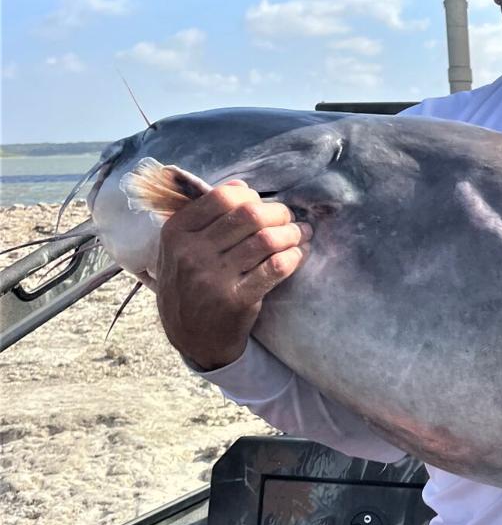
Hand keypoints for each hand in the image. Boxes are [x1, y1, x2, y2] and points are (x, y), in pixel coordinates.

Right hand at [153, 180, 311, 370]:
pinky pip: (276, 267)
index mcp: (176, 232)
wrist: (191, 338)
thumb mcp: (180, 248)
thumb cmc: (191, 284)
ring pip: (266, 239)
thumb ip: (206, 216)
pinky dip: (294, 256)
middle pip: (249, 215)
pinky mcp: (236, 300)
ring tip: (300, 235)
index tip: (263, 207)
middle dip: (279, 213)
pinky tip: (298, 254)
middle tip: (289, 220)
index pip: (223, 197)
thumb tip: (243, 186)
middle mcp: (192, 253)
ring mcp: (213, 278)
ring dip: (292, 233)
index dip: (253, 198)